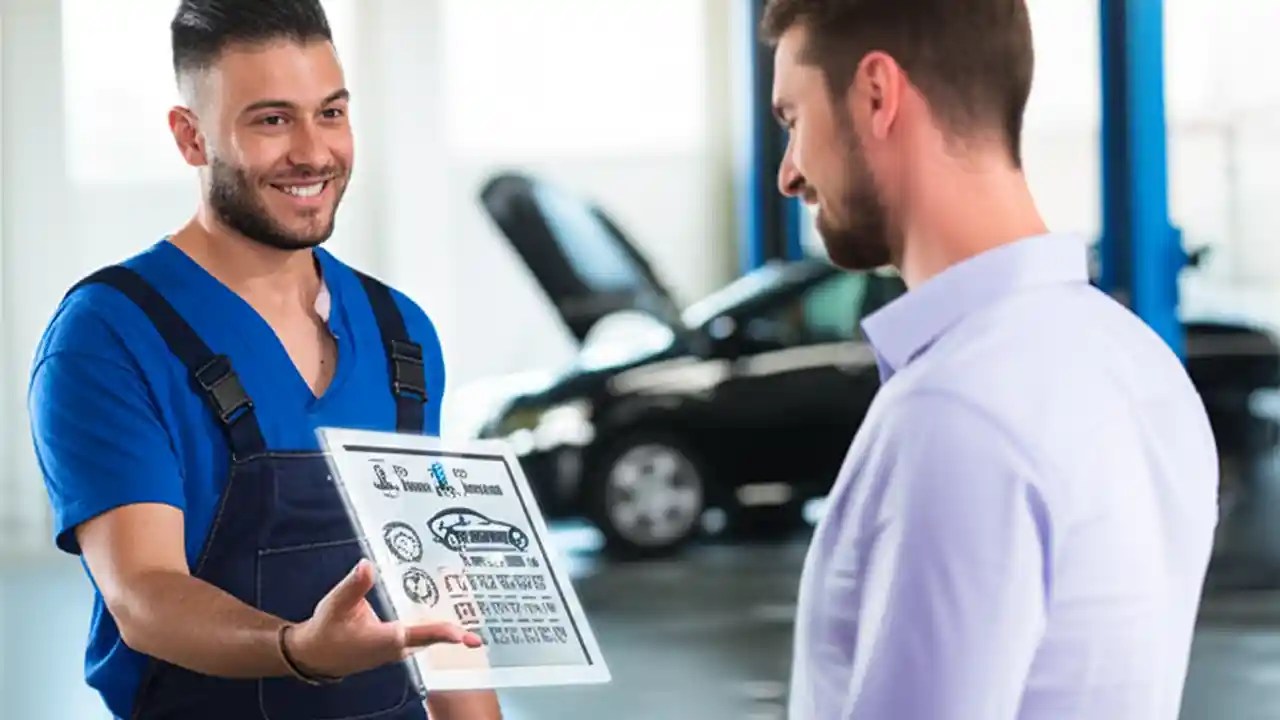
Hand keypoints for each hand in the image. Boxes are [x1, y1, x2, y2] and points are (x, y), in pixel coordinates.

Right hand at [287, 559, 481, 677]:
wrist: (316, 655)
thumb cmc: (327, 630)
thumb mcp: (336, 604)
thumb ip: (354, 586)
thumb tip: (368, 565)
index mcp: (386, 639)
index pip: (419, 635)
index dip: (442, 633)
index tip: (463, 634)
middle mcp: (397, 648)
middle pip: (432, 638)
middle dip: (455, 631)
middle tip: (479, 627)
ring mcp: (399, 650)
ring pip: (429, 638)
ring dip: (447, 629)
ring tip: (471, 612)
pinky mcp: (397, 648)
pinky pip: (422, 637)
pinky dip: (435, 628)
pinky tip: (446, 613)